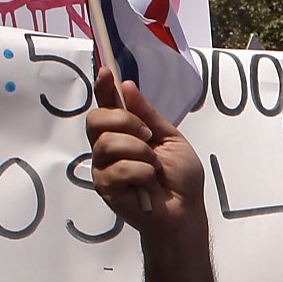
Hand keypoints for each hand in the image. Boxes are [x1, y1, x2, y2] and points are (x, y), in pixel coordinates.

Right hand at [88, 66, 204, 235]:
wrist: (185, 210)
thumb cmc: (179, 177)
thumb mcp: (170, 138)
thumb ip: (148, 115)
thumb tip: (127, 86)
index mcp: (124, 133)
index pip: (106, 106)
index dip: (103, 88)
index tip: (107, 72)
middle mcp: (108, 148)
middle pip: (97, 120)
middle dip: (126, 122)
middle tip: (149, 137)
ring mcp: (104, 167)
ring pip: (109, 143)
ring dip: (140, 152)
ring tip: (154, 166)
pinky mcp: (105, 187)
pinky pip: (118, 168)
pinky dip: (142, 172)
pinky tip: (148, 183)